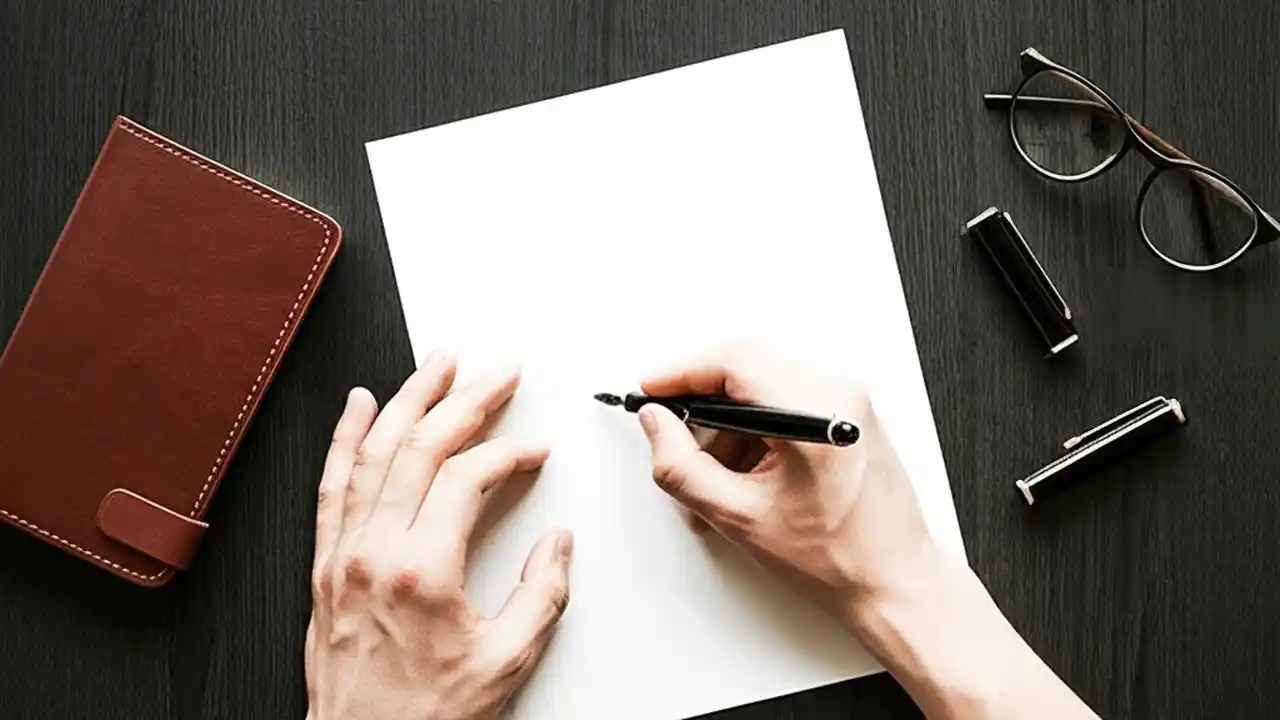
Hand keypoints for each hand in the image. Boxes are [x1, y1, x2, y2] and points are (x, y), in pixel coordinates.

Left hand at [306, 352, 572, 719]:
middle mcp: (374, 551)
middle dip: (466, 400)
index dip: (508, 454)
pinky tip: (358, 407)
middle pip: (421, 448)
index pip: (468, 478)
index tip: (533, 452)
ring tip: (437, 365)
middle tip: (497, 373)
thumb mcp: (506, 660)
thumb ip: (542, 595)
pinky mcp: (324, 563)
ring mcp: (343, 552)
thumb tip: (558, 545)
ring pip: (373, 453)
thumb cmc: (425, 714)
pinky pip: (331, 484)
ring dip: (407, 399)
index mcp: (421, 570)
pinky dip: (344, 438)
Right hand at [638, 344, 1098, 719]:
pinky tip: (744, 482)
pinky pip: (786, 410)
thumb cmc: (839, 560)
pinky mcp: (849, 419)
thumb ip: (683, 468)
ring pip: (762, 394)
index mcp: (816, 413)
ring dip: (728, 432)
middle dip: (703, 411)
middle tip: (673, 441)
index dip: (682, 374)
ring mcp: (848, 404)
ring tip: (714, 485)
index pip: (734, 364)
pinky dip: (755, 438)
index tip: (651, 390)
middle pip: (746, 374)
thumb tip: (656, 426)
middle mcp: (838, 396)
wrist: (895, 584)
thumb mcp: (740, 518)